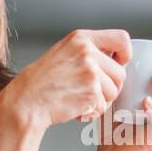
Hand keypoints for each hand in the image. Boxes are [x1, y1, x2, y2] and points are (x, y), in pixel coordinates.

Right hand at [0, 29, 131, 130]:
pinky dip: (92, 112)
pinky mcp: (91, 93)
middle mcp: (87, 52)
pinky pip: (103, 107)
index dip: (125, 54)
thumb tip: (115, 59)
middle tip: (91, 92)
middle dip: (110, 87)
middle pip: (120, 73)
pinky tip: (75, 108)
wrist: (26, 101)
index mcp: (81, 38)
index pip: (122, 38)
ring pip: (114, 92)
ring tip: (79, 99)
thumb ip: (88, 52)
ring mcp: (90, 72)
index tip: (119, 63)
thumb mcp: (64, 53)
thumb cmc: (42, 81)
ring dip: (100, 101)